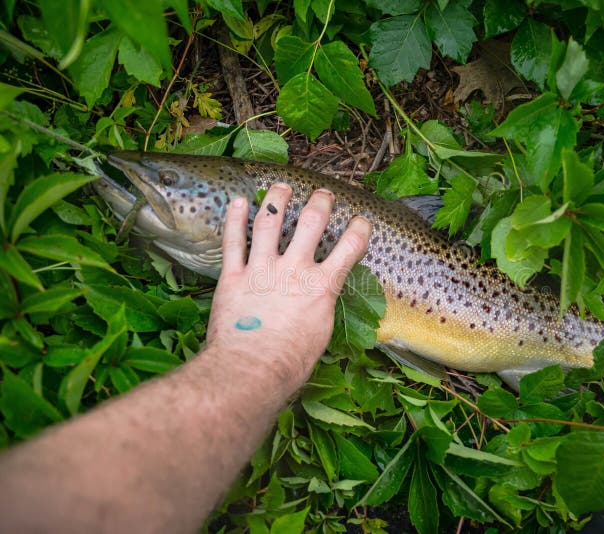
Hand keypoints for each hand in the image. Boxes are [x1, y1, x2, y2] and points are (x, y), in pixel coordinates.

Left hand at [206, 183, 370, 387]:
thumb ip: (322, 305)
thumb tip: (321, 298)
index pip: (349, 248)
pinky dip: (234, 220)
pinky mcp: (233, 277)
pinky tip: (237, 202)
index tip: (361, 221)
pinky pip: (233, 242)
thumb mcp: (321, 332)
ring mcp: (261, 269)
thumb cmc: (291, 362)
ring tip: (282, 186)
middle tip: (323, 193)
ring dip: (277, 200)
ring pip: (269, 223)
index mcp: (322, 286)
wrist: (253, 370)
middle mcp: (294, 270)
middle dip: (320, 202)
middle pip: (310, 223)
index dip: (359, 230)